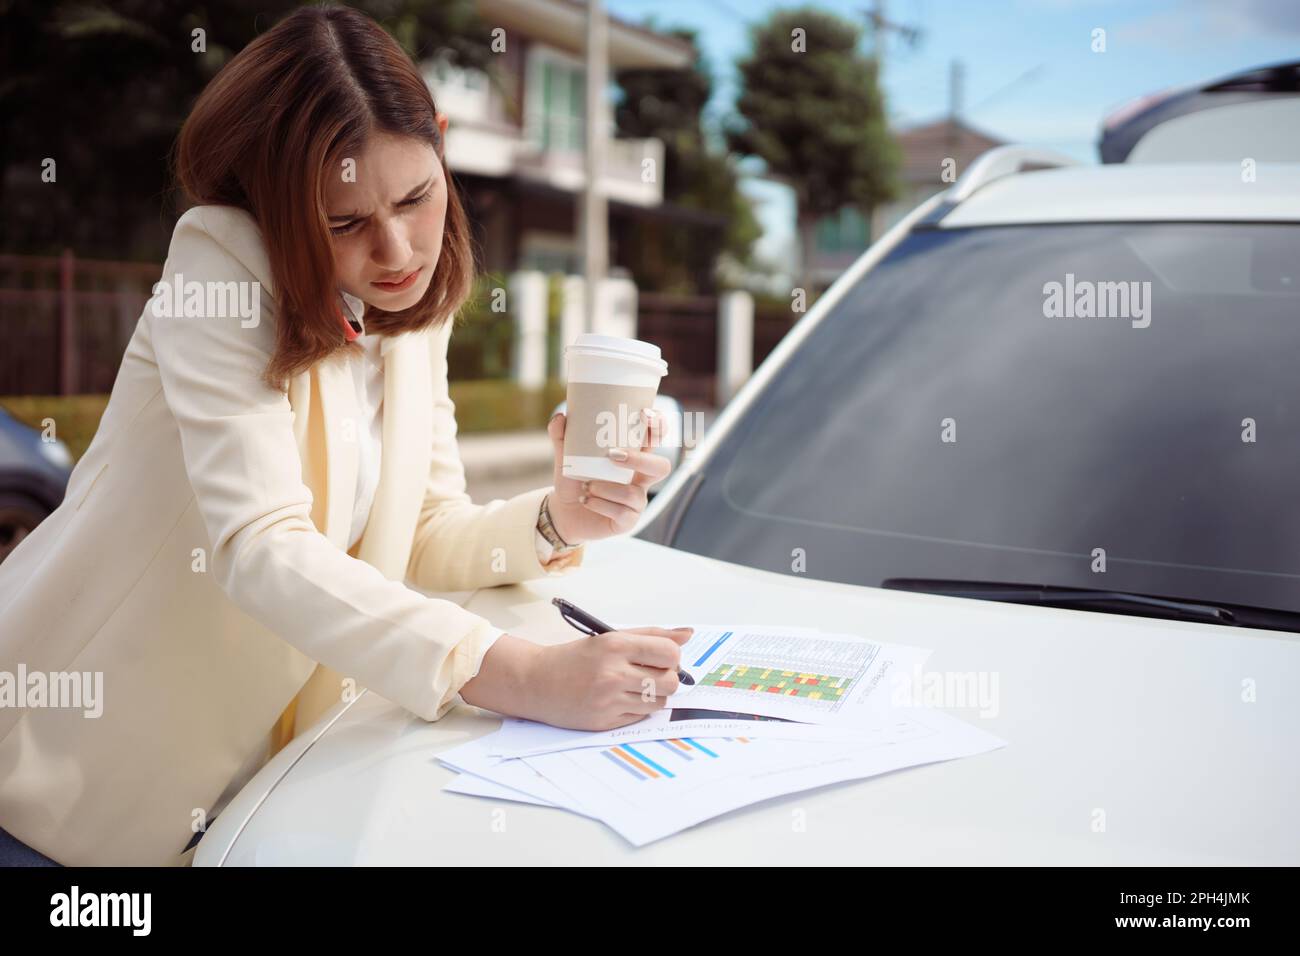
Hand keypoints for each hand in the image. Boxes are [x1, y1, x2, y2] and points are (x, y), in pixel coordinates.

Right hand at [523, 626, 693, 729]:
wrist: (536, 682)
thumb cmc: (574, 658)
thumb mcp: (609, 637)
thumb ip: (650, 635)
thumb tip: (687, 635)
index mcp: (616, 646)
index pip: (670, 653)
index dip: (673, 657)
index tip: (662, 658)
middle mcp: (614, 673)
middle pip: (670, 681)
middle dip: (666, 678)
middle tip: (650, 674)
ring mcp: (609, 700)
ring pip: (659, 702)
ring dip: (653, 696)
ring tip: (633, 687)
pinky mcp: (605, 721)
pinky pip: (641, 717)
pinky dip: (637, 709)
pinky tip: (620, 699)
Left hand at [545, 407, 671, 543]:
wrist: (563, 512)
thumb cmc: (574, 480)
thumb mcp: (565, 456)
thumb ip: (562, 436)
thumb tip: (560, 417)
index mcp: (634, 457)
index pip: (655, 438)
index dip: (658, 426)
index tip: (644, 414)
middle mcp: (641, 478)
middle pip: (661, 467)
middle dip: (640, 460)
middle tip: (613, 455)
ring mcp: (637, 501)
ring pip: (633, 494)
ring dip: (607, 488)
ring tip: (587, 486)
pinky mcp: (628, 521)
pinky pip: (621, 513)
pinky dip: (600, 504)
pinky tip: (587, 500)